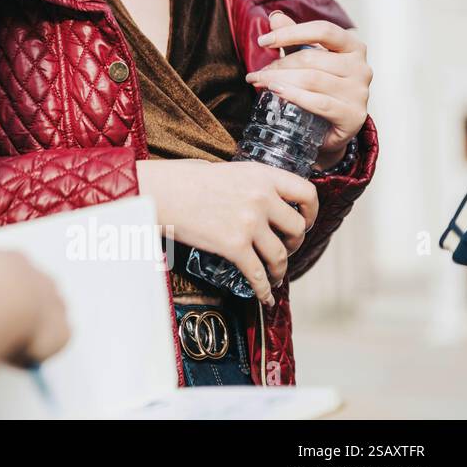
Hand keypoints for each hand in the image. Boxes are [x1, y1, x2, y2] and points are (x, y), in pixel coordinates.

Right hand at [0, 210, 69, 365]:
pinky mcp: (60, 330)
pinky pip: (57, 338)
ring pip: (48, 315)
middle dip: (17, 308)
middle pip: (33, 294)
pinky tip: (21, 352)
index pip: (12, 274)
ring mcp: (53, 303)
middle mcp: (39, 278)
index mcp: (15, 260)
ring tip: (8, 340)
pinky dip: (43, 347)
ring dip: (33, 327)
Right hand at [135, 158, 318, 305]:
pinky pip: (257, 274)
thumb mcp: (223, 170)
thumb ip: (247, 184)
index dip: (311, 212)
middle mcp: (261, 198)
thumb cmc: (180, 179)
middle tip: (285, 249)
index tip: (305, 221)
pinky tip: (265, 296)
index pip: (307, 193)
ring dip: (280, 269)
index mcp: (261, 175)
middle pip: (297, 228)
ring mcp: (248, 223)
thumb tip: (257, 199)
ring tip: (274, 274)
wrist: (155, 192)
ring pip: (280, 255)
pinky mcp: (233, 246)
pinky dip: (264, 290)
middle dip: (294, 243)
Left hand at [245, 11, 370, 169]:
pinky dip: (294, 96)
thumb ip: (294, 38)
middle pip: (311, 58)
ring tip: (259, 83)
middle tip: (256, 74)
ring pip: (312, 80)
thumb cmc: (321, 88)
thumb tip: (275, 17)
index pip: (323, 30)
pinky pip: (319, 103)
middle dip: (278, 64)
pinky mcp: (353, 115)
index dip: (290, 33)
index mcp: (353, 47)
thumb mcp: (308, 59)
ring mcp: (359, 92)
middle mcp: (361, 68)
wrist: (333, 128)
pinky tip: (276, 93)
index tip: (263, 41)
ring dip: (279, 80)